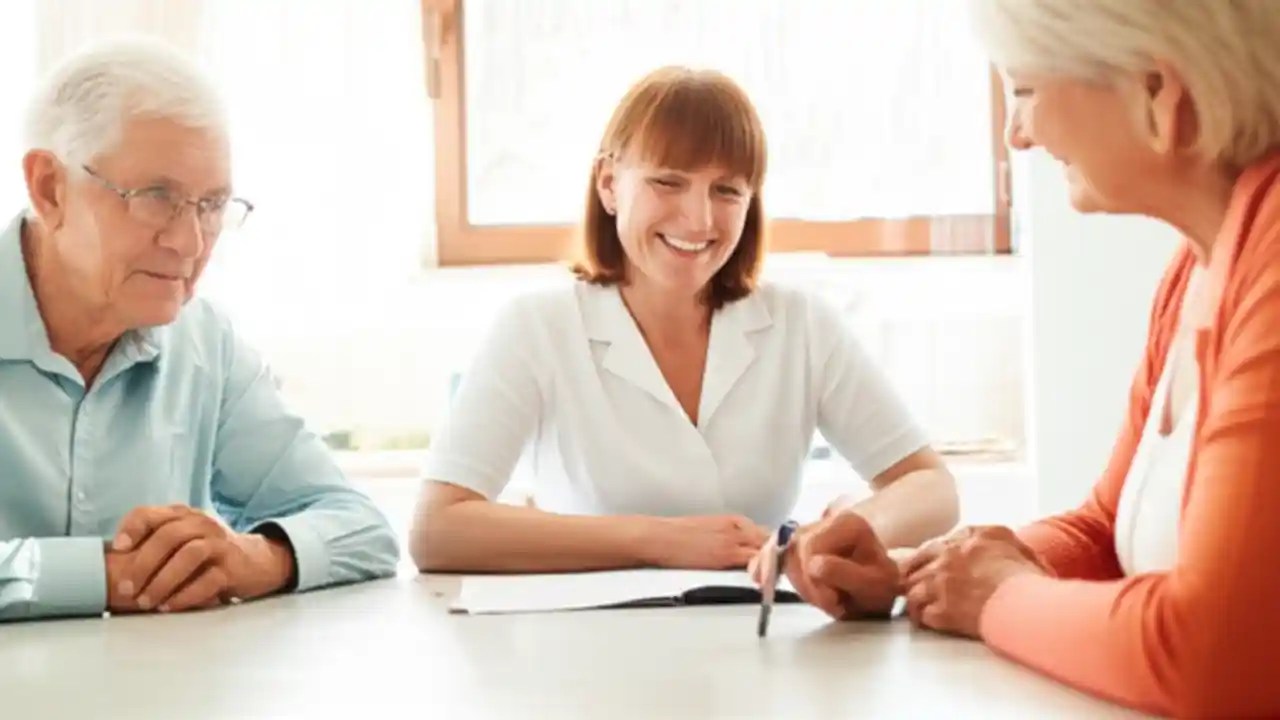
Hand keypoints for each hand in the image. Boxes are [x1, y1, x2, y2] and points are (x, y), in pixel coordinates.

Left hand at [109, 505, 294, 612]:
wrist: (258, 561)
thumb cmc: (210, 554)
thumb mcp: (185, 539)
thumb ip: (157, 542)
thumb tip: (114, 564)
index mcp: (184, 516)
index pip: (151, 513)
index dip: (132, 529)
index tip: (118, 549)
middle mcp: (203, 524)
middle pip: (169, 535)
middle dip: (143, 563)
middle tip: (127, 588)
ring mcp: (221, 544)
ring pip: (189, 555)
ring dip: (163, 580)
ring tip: (146, 601)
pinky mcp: (234, 567)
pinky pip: (208, 580)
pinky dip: (185, 595)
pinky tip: (169, 606)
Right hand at [641, 515, 769, 568]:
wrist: (658, 537)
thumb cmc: (676, 535)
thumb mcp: (709, 530)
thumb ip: (729, 538)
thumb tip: (742, 551)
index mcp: (734, 520)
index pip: (767, 533)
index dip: (776, 547)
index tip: (781, 559)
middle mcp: (738, 527)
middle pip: (772, 540)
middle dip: (781, 554)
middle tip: (788, 569)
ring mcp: (734, 540)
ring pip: (768, 550)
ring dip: (777, 562)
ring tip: (781, 575)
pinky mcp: (727, 555)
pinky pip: (755, 561)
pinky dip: (765, 568)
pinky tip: (770, 577)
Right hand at [751, 511, 898, 619]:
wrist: (884, 588)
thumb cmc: (883, 586)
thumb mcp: (875, 584)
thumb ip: (846, 573)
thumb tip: (813, 564)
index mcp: (847, 523)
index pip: (812, 547)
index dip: (815, 579)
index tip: (834, 602)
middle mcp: (827, 520)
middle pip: (794, 549)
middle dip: (805, 583)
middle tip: (829, 605)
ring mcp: (812, 530)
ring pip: (783, 553)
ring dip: (796, 583)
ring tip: (821, 600)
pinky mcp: (801, 544)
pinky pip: (775, 550)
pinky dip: (765, 564)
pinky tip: (757, 578)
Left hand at [900, 525, 1047, 637]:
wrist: (1026, 605)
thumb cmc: (1030, 580)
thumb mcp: (1022, 549)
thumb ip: (1005, 543)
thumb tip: (1001, 547)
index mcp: (970, 538)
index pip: (935, 545)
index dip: (930, 558)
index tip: (930, 567)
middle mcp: (948, 556)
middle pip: (915, 564)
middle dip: (914, 575)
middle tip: (918, 587)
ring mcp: (940, 583)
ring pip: (912, 589)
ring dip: (916, 598)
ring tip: (921, 606)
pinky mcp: (940, 610)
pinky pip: (920, 614)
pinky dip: (922, 618)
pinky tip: (929, 622)